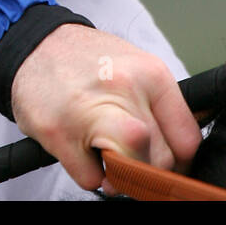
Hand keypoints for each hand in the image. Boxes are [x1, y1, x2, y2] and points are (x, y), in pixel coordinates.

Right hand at [10, 23, 201, 192]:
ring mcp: (91, 112)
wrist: (38, 45)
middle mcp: (126, 90)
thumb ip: (160, 106)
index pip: (187, 141)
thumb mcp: (137, 67)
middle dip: (147, 168)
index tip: (171, 167)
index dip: (181, 164)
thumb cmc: (90, 61)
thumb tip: (185, 148)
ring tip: (108, 154)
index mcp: (151, 75)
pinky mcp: (60, 134)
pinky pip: (91, 179)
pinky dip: (89, 173)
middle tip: (132, 158)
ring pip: (131, 171)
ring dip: (121, 175)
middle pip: (161, 160)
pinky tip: (82, 149)